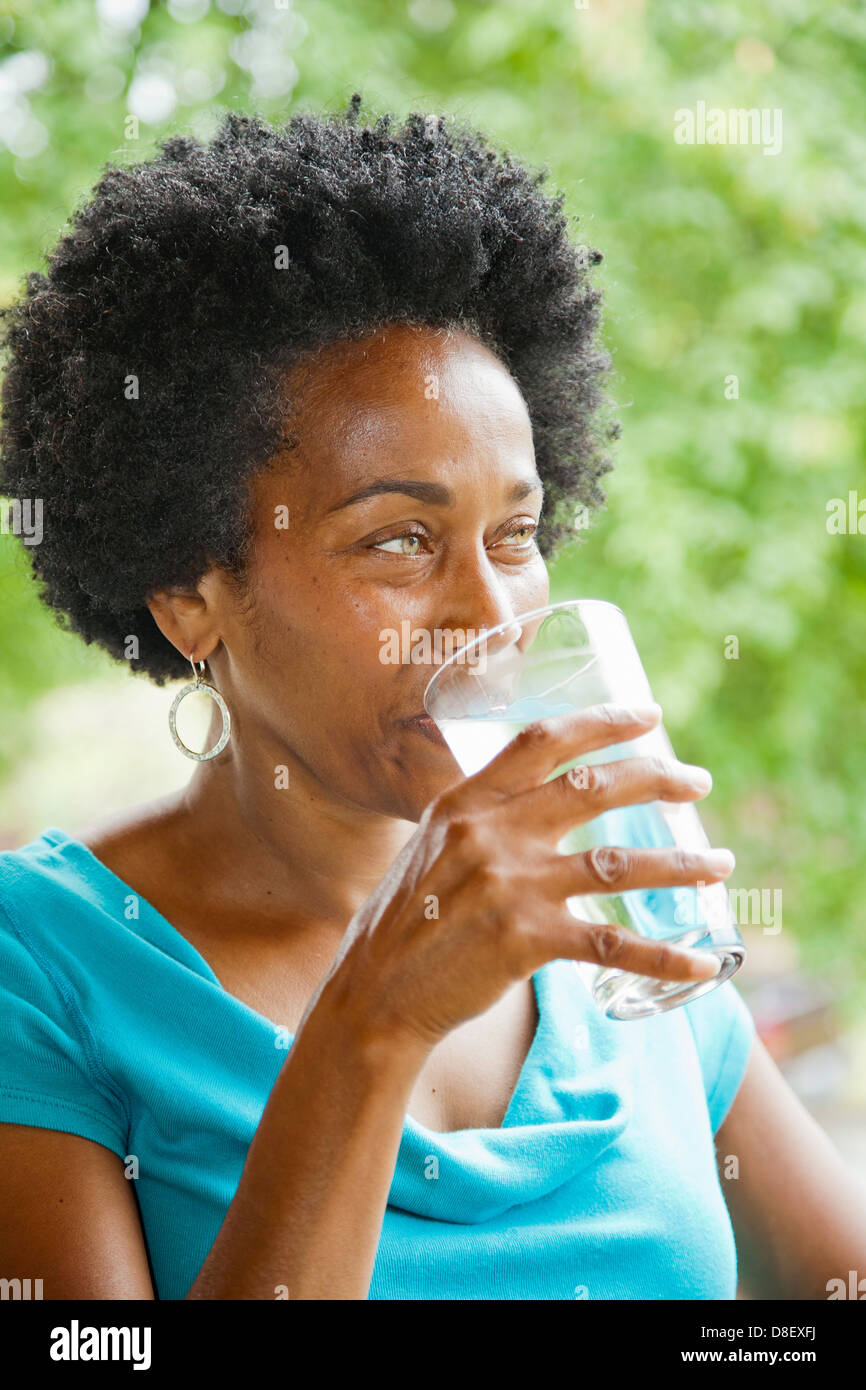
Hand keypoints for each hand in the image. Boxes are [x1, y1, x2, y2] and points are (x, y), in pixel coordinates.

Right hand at [316, 703, 733, 1059]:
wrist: (373, 994)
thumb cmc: (405, 921)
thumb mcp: (429, 847)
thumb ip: (478, 821)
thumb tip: (529, 800)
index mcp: (464, 802)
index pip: (542, 742)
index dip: (602, 722)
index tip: (649, 716)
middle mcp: (489, 834)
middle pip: (593, 788)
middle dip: (659, 778)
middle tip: (700, 782)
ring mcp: (509, 887)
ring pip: (618, 864)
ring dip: (682, 863)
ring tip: (721, 863)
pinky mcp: (525, 942)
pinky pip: (611, 945)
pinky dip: (663, 956)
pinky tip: (701, 964)